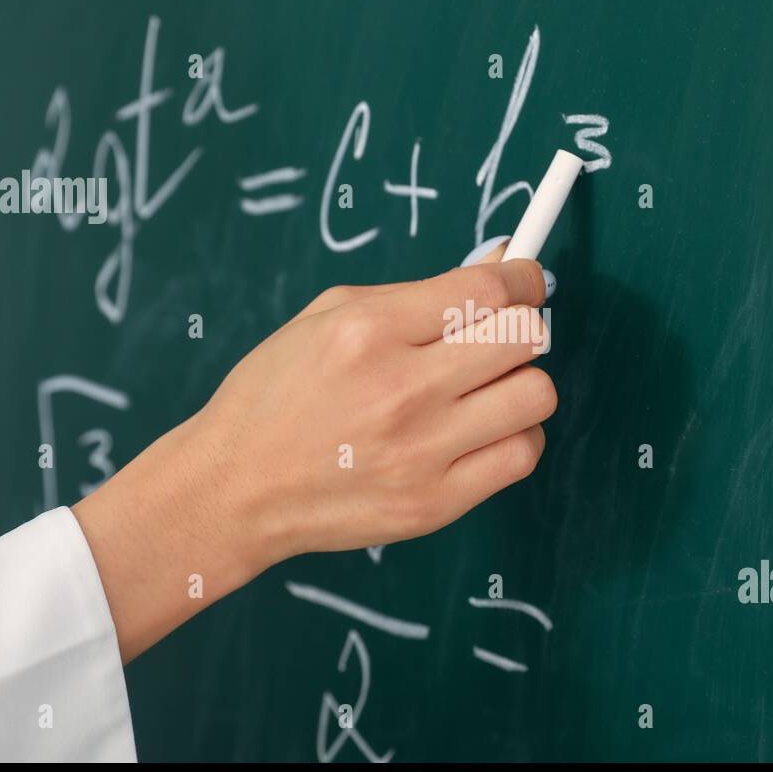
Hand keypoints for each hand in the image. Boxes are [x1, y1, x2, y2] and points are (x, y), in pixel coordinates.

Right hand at [73, 258, 554, 661]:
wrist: (235, 489)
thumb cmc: (278, 395)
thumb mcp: (328, 316)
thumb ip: (417, 293)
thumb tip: (502, 267)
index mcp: (370, 330)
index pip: (488, 289)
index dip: (522, 279)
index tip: (525, 283)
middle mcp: (401, 389)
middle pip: (526, 337)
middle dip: (522, 328)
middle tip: (498, 339)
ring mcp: (422, 452)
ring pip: (536, 395)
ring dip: (520, 384)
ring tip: (485, 391)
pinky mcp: (435, 504)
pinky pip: (522, 455)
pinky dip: (513, 437)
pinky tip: (479, 432)